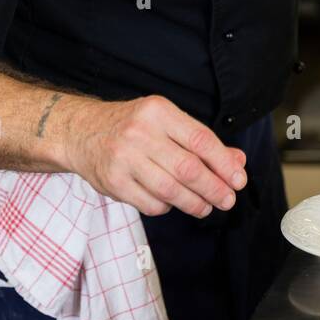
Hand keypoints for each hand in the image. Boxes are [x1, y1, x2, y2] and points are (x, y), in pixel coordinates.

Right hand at [63, 94, 246, 217]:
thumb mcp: (166, 122)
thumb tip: (237, 161)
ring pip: (170, 190)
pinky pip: (150, 203)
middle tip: (227, 200)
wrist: (81, 131)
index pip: (201, 139)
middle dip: (214, 188)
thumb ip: (201, 142)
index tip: (239, 180)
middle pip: (188, 168)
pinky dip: (167, 207)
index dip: (224, 163)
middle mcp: (140, 132)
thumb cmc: (132, 126)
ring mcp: (124, 158)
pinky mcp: (113, 182)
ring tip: (206, 207)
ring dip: (194, 203)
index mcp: (159, 112)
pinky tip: (172, 202)